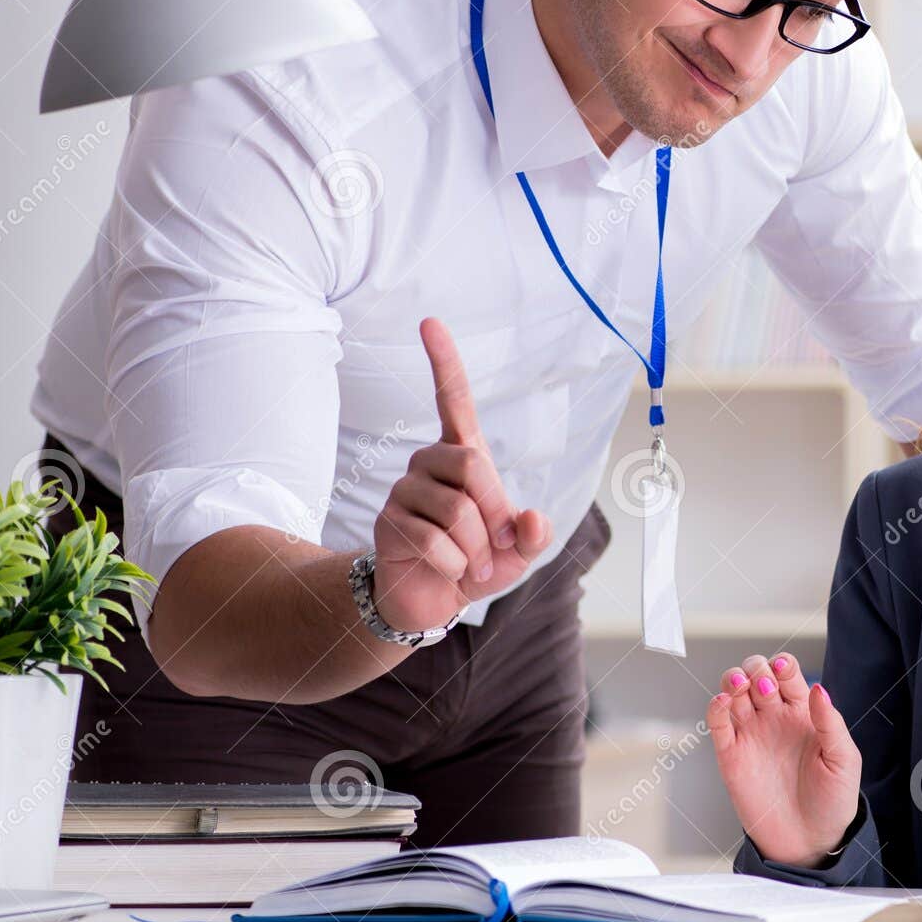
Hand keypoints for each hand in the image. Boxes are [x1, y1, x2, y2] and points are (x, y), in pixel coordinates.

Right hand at [370, 316, 551, 633]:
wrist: (432, 599)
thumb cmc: (477, 562)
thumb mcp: (518, 551)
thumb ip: (533, 535)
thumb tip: (532, 521)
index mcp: (462, 454)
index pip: (452, 399)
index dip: (443, 361)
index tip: (430, 323)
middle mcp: (429, 462)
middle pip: (473, 465)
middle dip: (496, 512)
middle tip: (497, 547)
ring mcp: (405, 489)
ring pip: (457, 510)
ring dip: (477, 549)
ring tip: (471, 564)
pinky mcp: (388, 521)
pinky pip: (434, 541)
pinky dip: (455, 566)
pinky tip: (449, 572)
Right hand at [705, 651, 861, 868]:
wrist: (809, 843)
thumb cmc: (832, 802)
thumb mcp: (843, 760)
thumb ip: (830, 723)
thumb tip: (819, 687)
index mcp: (803, 713)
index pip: (787, 674)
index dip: (782, 664)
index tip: (783, 668)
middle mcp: (774, 719)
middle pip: (756, 675)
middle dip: (756, 669)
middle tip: (764, 687)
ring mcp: (751, 735)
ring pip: (733, 692)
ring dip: (733, 679)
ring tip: (741, 686)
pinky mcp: (732, 756)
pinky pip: (718, 724)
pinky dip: (716, 707)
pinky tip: (724, 702)